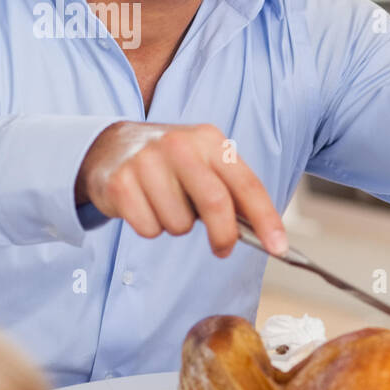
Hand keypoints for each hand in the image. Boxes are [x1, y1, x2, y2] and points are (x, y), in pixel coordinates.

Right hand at [74, 121, 285, 255]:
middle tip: (222, 248)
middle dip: (224, 236)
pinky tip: (144, 206)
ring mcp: (146, 161)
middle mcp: (179, 145)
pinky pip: (148, 229)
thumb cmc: (172, 165)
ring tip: (167, 206)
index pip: (247, 185)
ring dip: (177, 226)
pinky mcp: (119, 182)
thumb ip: (233, 193)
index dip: (266, 220)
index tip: (278, 248)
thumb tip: (264, 235)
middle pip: (215, 204)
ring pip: (178, 224)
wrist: (111, 146)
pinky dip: (150, 227)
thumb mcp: (205, 165)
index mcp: (209, 140)